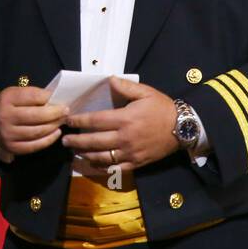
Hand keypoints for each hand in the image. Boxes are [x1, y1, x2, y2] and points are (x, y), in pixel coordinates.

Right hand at [0, 86, 67, 155]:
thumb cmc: (8, 105)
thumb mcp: (16, 93)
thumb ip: (33, 94)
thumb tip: (55, 99)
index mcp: (7, 99)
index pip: (32, 97)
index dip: (48, 97)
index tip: (59, 98)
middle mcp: (5, 117)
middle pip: (36, 116)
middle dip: (55, 113)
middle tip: (66, 111)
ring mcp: (8, 135)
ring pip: (37, 132)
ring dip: (54, 126)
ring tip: (62, 120)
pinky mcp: (13, 148)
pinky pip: (35, 145)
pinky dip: (49, 139)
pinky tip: (56, 132)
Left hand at [62, 77, 178, 171]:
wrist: (183, 128)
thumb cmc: (162, 108)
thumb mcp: (146, 92)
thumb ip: (126, 86)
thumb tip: (109, 79)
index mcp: (126, 119)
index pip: (96, 121)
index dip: (79, 121)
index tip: (68, 120)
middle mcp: (125, 138)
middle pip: (94, 141)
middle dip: (76, 141)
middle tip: (64, 140)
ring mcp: (130, 153)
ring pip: (102, 157)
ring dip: (85, 154)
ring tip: (74, 151)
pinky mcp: (136, 163)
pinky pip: (114, 168)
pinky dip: (100, 168)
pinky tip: (91, 164)